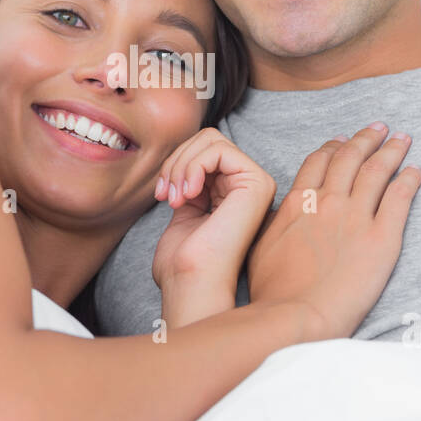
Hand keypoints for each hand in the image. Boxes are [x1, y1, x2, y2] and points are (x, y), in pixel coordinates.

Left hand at [151, 128, 276, 325]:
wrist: (190, 282)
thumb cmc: (183, 258)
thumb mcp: (184, 205)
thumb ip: (189, 178)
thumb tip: (182, 151)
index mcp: (235, 190)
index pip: (204, 148)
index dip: (176, 162)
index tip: (162, 194)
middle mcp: (250, 185)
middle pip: (208, 138)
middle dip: (177, 160)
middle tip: (166, 194)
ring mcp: (258, 183)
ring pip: (211, 139)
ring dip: (181, 164)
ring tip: (174, 197)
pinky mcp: (258, 183)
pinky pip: (219, 149)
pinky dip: (192, 166)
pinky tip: (187, 195)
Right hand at [247, 122, 420, 340]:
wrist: (297, 316)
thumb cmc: (274, 294)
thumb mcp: (261, 249)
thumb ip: (276, 224)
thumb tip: (283, 213)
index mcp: (298, 204)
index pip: (319, 162)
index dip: (333, 147)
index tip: (343, 140)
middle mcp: (328, 202)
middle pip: (350, 158)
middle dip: (366, 139)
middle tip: (379, 129)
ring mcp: (355, 217)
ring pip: (377, 170)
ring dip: (391, 150)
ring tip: (402, 139)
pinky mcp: (382, 237)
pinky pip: (400, 198)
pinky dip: (410, 180)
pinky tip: (416, 171)